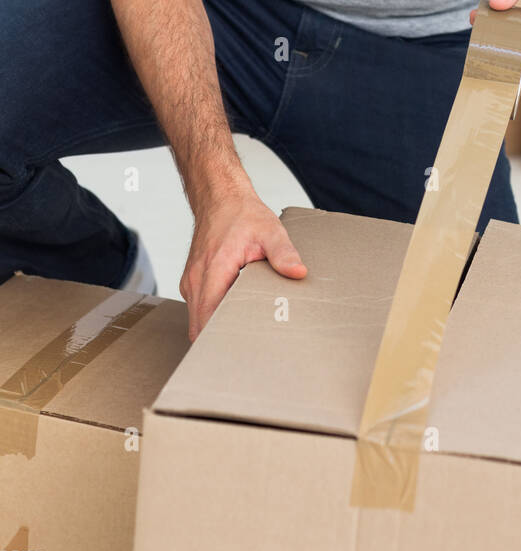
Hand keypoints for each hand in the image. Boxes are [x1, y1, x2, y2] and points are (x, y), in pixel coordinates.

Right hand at [180, 180, 306, 340]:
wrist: (220, 198)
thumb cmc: (242, 215)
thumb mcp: (270, 231)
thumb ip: (284, 253)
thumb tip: (298, 272)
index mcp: (214, 269)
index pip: (208, 318)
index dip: (220, 338)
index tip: (241, 350)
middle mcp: (196, 279)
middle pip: (199, 326)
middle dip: (219, 340)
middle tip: (247, 352)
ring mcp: (191, 281)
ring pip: (197, 319)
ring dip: (214, 328)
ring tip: (242, 336)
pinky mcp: (193, 282)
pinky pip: (199, 307)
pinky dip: (212, 315)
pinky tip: (233, 315)